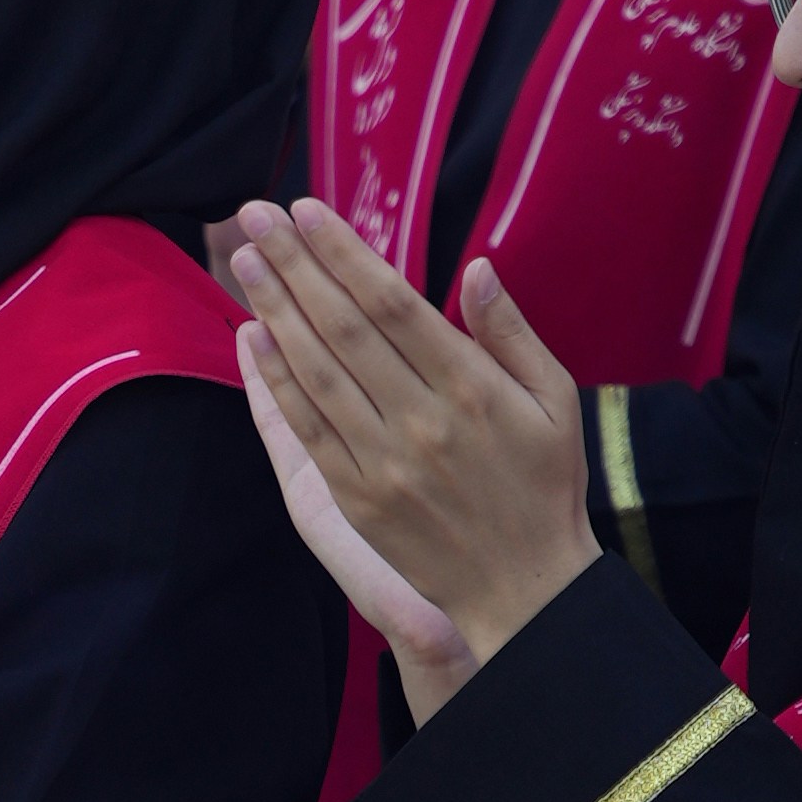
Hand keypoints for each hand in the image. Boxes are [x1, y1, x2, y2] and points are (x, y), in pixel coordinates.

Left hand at [222, 200, 592, 688]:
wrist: (523, 589)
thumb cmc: (545, 485)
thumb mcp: (556, 401)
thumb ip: (511, 333)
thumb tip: (476, 267)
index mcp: (472, 390)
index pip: (391, 304)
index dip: (344, 254)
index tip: (308, 212)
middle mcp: (420, 423)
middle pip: (342, 329)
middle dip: (295, 266)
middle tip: (256, 216)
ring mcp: (381, 464)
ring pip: (315, 373)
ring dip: (274, 312)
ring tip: (245, 262)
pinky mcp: (355, 499)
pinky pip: (305, 429)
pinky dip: (274, 381)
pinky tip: (252, 337)